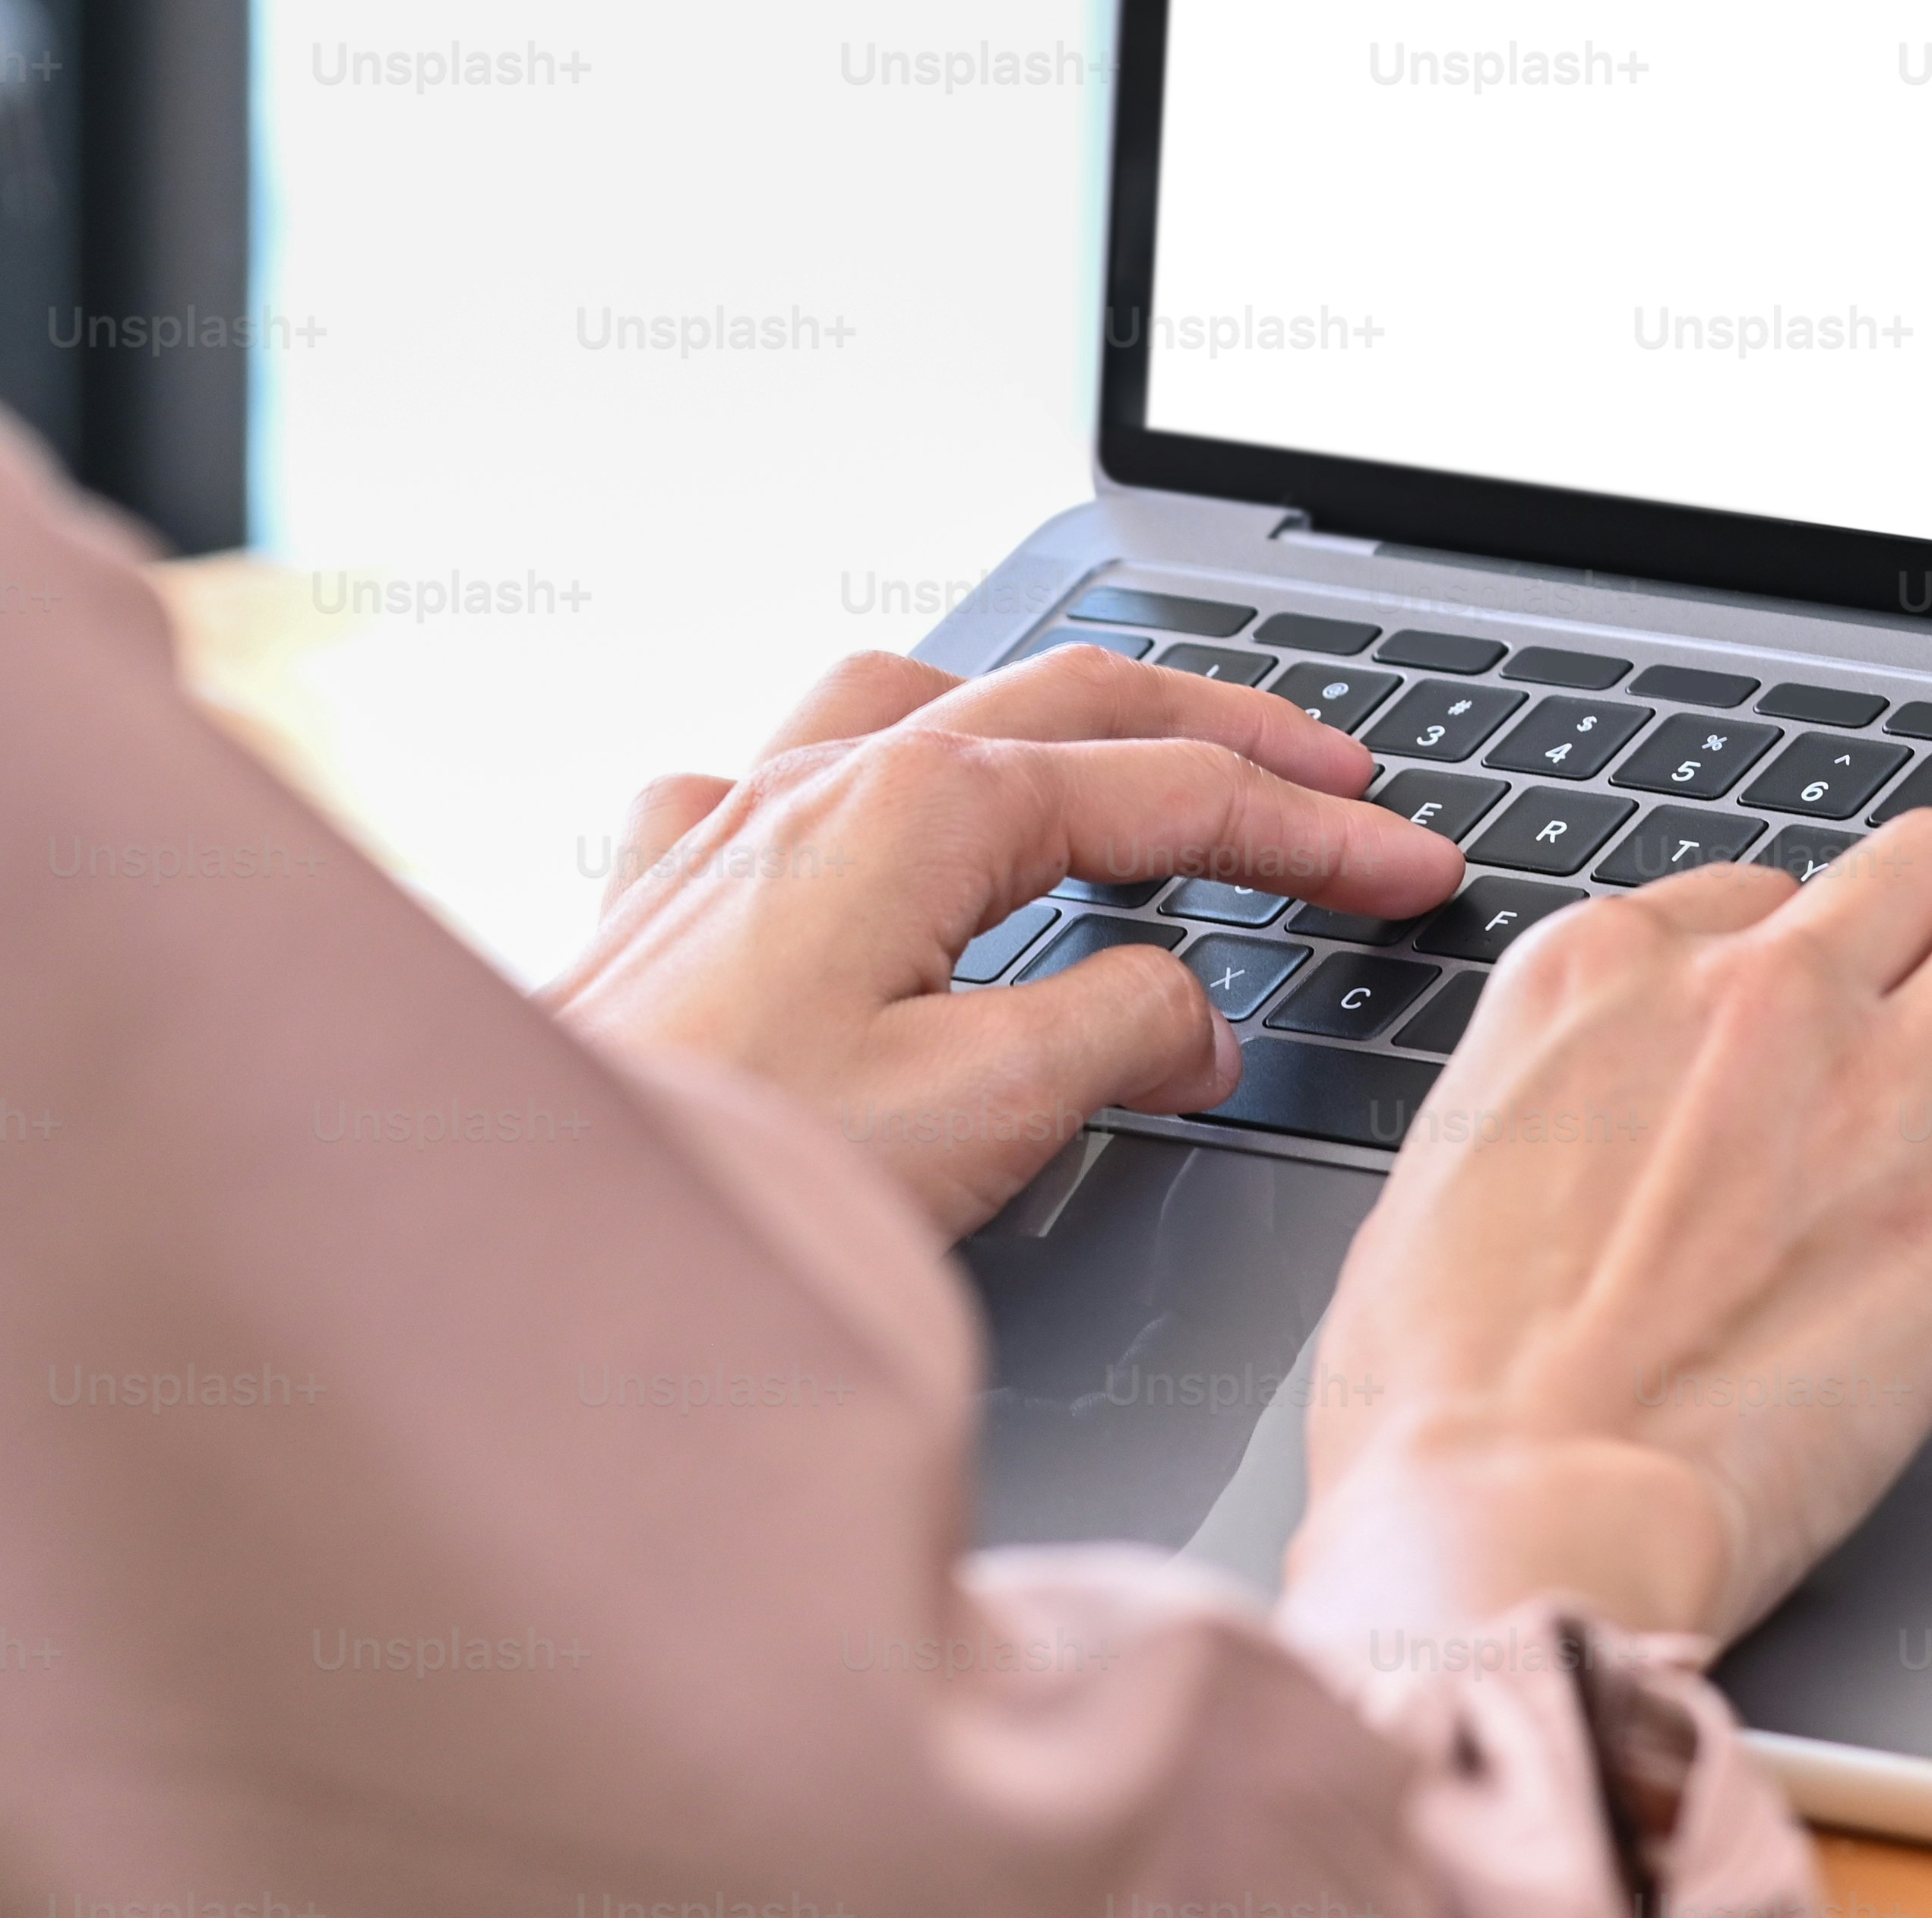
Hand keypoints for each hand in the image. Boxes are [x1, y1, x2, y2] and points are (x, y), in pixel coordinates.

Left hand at [549, 643, 1470, 1230]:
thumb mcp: (987, 1109)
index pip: (1177, 794)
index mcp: (927, 807)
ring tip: (1122, 749)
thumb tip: (1190, 1020)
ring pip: (923, 698)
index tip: (1411, 865)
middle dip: (1227, 738)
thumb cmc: (733, 1167)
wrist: (520, 1234)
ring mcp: (737, 822)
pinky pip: (777, 777)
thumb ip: (1120, 1033)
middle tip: (1341, 780)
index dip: (1314, 831)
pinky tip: (861, 825)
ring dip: (1047, 713)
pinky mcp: (665, 894)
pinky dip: (859, 776)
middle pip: (1076, 705)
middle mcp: (827, 780)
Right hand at [1273, 815, 1931, 1660]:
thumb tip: (1594, 1123)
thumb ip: (1546, 1105)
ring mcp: (1882, 1087)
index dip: (1827, 963)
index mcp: (1604, 974)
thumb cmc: (1443, 1407)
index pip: (1767, 893)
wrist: (1509, 1520)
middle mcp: (1758, 992)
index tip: (1851, 1034)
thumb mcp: (1439, 1182)